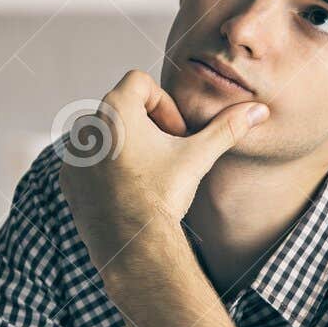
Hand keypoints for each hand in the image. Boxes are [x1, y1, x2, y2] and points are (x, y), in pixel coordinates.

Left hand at [57, 69, 267, 268]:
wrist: (133, 243)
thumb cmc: (164, 195)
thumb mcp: (198, 156)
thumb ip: (226, 128)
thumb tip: (259, 110)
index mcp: (116, 108)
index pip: (141, 82)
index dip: (164, 104)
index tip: (176, 133)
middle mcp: (88, 124)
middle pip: (123, 107)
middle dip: (147, 126)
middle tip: (168, 154)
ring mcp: (74, 152)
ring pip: (106, 134)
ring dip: (127, 145)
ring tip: (149, 173)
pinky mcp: (68, 178)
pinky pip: (89, 160)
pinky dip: (107, 168)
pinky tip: (128, 190)